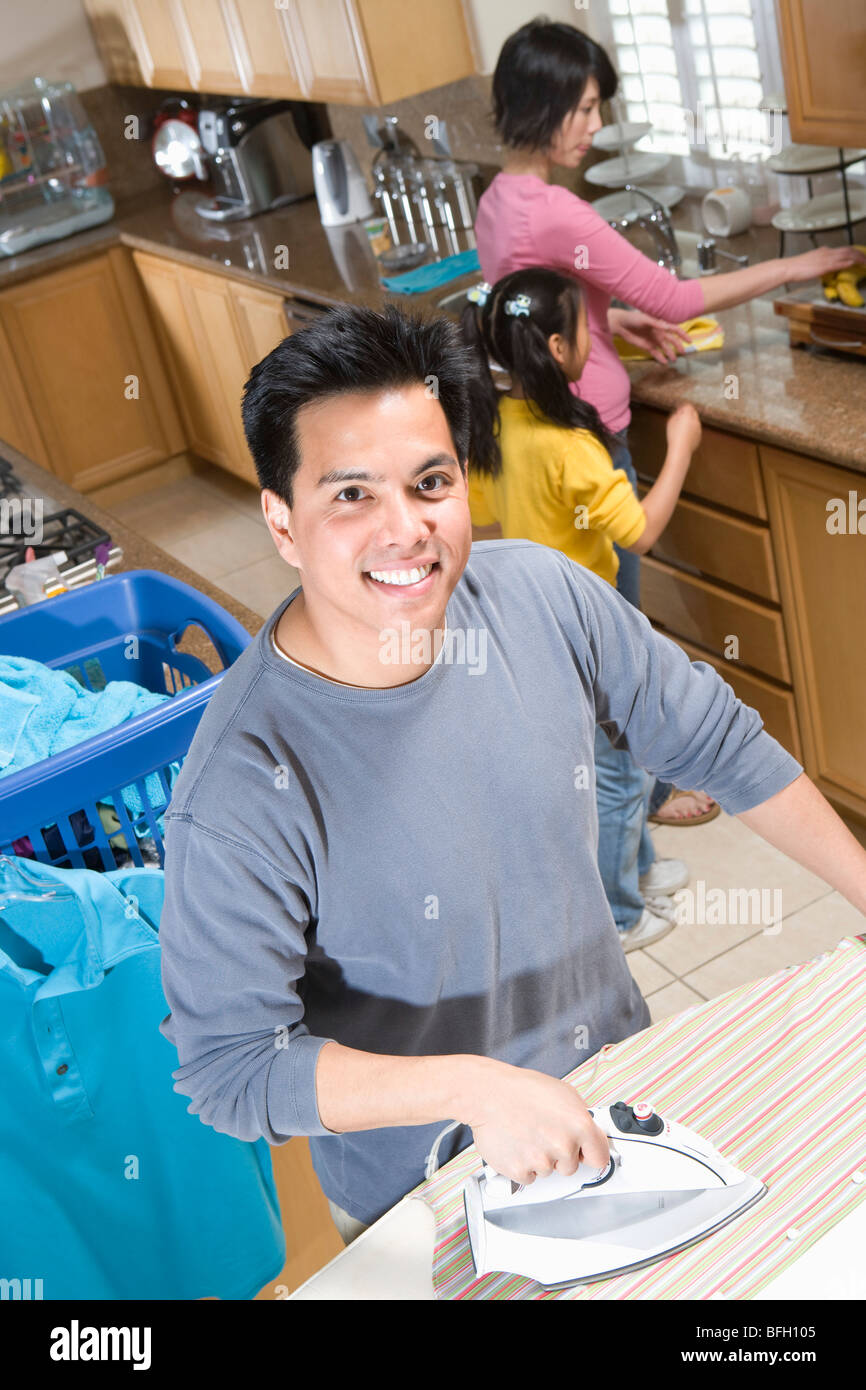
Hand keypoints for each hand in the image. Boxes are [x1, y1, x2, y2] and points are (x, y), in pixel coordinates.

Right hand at [464, 1059, 608, 1184]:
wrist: (488, 1093)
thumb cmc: (522, 1090)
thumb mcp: (564, 1093)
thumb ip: (580, 1118)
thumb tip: (589, 1134)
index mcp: (579, 1125)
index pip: (600, 1157)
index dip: (590, 1154)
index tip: (585, 1154)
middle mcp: (563, 1145)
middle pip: (570, 1167)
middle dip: (560, 1154)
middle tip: (544, 1133)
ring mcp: (541, 1161)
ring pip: (548, 1171)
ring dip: (540, 1158)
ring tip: (527, 1133)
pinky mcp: (520, 1171)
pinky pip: (529, 1176)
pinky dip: (522, 1164)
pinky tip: (517, 1144)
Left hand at [608, 307, 690, 363]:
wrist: (621, 325)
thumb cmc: (633, 318)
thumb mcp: (645, 319)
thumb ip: (656, 324)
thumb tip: (667, 328)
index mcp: (660, 324)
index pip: (675, 329)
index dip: (683, 335)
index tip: (689, 341)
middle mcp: (659, 332)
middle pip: (672, 340)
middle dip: (678, 346)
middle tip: (683, 353)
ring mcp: (653, 340)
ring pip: (665, 348)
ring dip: (670, 353)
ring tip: (674, 360)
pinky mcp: (647, 346)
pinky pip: (656, 353)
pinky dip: (660, 358)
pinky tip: (664, 362)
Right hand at [665, 401, 701, 456]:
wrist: (680, 449)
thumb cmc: (674, 435)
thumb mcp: (670, 422)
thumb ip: (676, 414)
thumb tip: (679, 412)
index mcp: (688, 415)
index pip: (688, 406)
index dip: (683, 408)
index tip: (678, 411)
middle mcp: (696, 420)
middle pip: (693, 413)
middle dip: (688, 414)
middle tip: (680, 418)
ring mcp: (699, 428)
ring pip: (695, 422)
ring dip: (690, 423)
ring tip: (681, 429)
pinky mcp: (699, 435)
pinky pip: (696, 430)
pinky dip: (691, 431)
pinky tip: (684, 436)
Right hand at [783, 244, 865, 284]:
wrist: (788, 267)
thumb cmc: (796, 267)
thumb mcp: (810, 262)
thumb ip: (819, 262)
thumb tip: (825, 265)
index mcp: (824, 251)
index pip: (843, 249)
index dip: (854, 252)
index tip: (860, 256)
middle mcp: (827, 252)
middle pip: (848, 250)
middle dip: (859, 254)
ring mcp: (826, 259)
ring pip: (846, 255)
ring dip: (857, 258)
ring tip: (865, 261)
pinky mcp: (823, 266)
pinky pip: (838, 263)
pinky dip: (847, 262)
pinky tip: (853, 263)